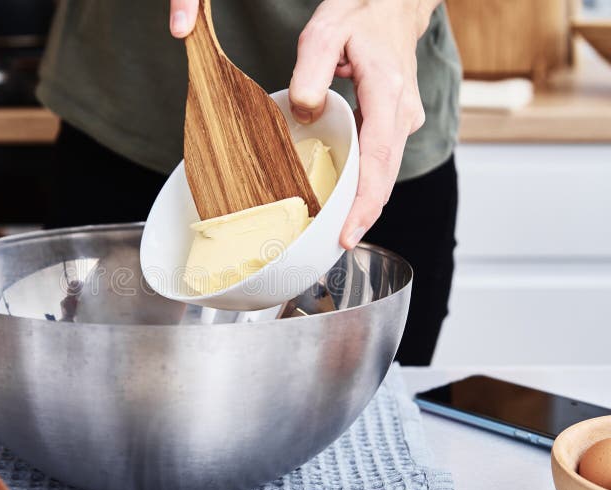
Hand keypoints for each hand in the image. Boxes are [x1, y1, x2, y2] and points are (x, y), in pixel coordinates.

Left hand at [169, 0, 435, 249]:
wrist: (392, 3)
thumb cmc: (360, 13)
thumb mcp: (324, 32)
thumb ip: (310, 74)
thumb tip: (306, 114)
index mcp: (387, 94)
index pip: (378, 161)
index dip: (364, 204)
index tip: (347, 234)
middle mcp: (402, 113)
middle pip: (385, 177)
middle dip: (363, 215)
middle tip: (334, 246)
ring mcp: (403, 119)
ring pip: (385, 172)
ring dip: (364, 203)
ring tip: (337, 232)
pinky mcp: (396, 122)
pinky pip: (382, 161)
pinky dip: (366, 184)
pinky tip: (345, 200)